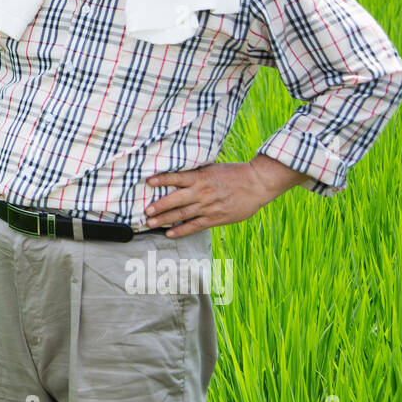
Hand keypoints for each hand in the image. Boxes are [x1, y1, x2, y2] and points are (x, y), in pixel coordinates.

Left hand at [144, 156, 309, 237]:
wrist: (257, 183)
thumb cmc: (235, 173)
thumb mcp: (213, 168)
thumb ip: (197, 173)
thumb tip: (180, 174)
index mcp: (201, 176)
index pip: (177, 178)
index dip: (162, 180)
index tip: (148, 182)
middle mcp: (202, 192)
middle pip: (175, 200)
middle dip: (159, 206)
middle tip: (145, 211)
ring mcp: (208, 206)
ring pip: (182, 215)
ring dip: (165, 220)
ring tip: (151, 223)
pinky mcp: (216, 218)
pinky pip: (195, 226)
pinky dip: (181, 230)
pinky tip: (169, 233)